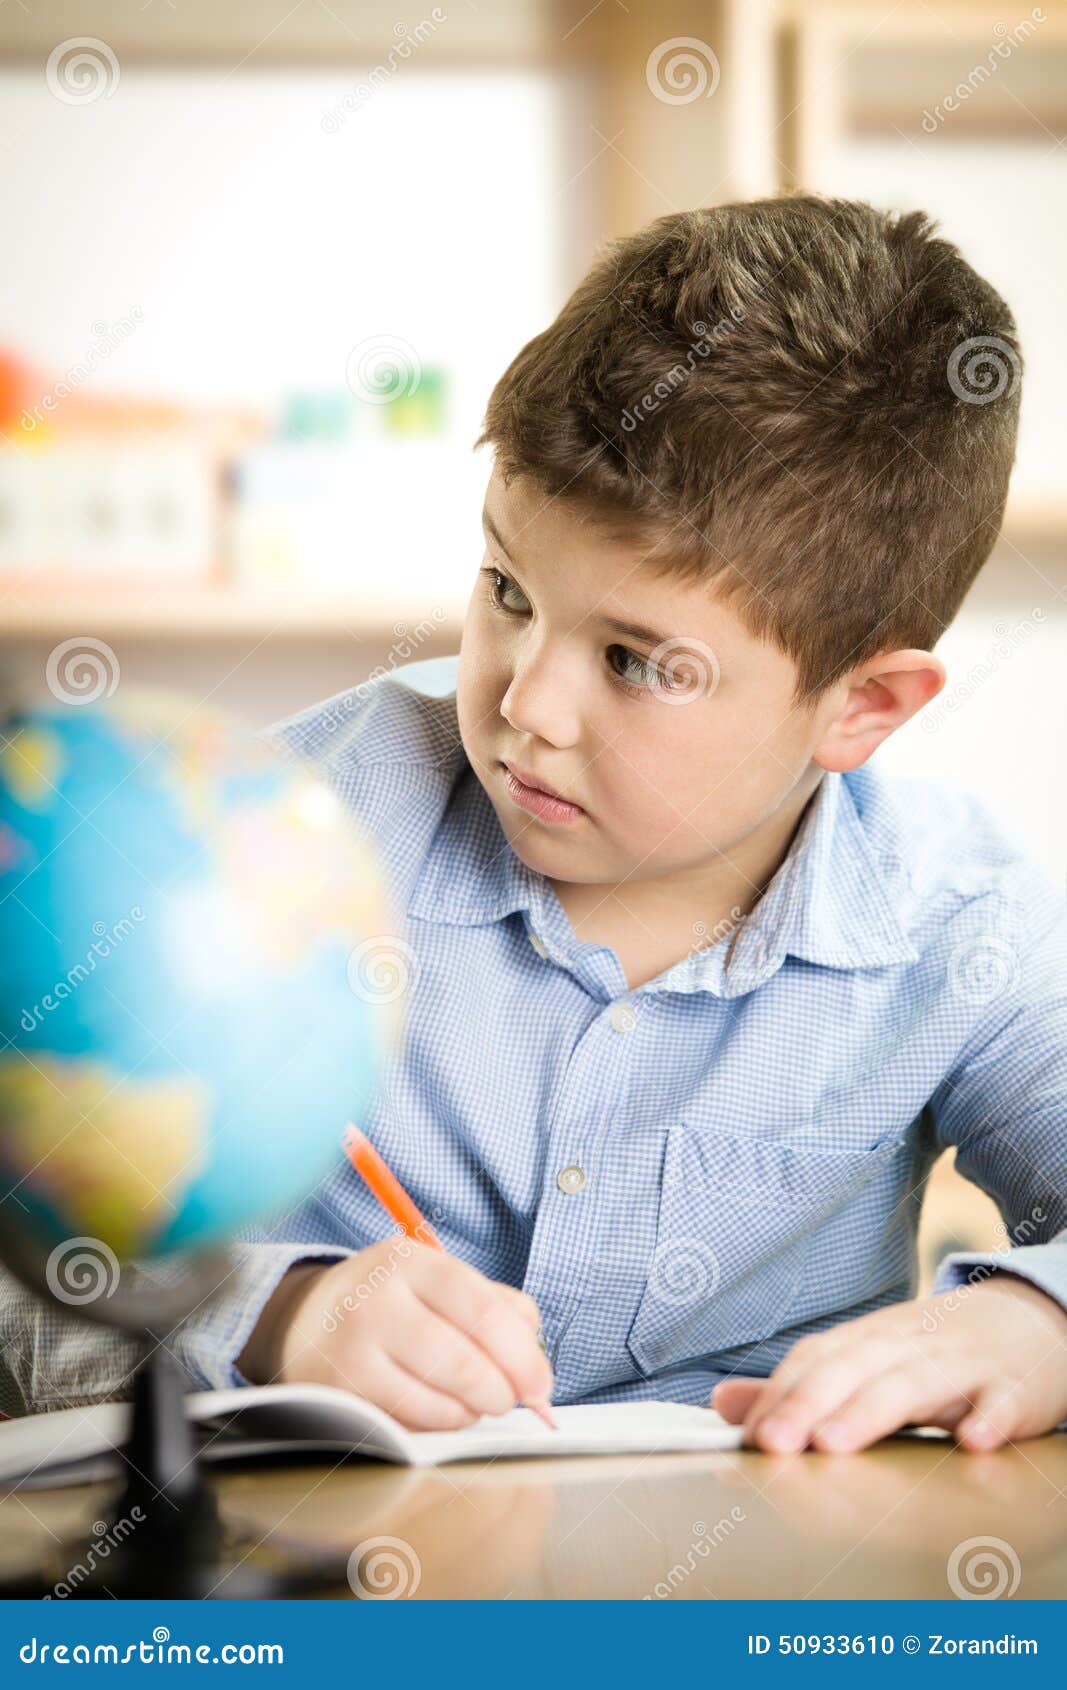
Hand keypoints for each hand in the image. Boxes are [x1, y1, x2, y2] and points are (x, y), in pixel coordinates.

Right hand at [237, 1238, 553, 1430]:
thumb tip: (537, 1355)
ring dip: (472, 1412)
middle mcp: (376, 1302)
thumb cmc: (391, 1301)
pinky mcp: (343, 1395)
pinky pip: (410, 1424)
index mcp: (410, 1262)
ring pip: (437, 1401)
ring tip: (476, 1402)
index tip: (541, 1383)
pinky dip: (439, 1425)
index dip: (522, 1354)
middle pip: (461, 1361)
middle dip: (501, 1391)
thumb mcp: (436, 1279)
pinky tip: (442, 1411)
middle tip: (513, 1400)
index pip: (481, 1309)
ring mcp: (354, 1351)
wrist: (306, 1321)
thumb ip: (494, 1304)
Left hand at [711, 1275, 1066, 1452]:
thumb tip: (723, 1403)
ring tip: (834, 1443)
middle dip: (810, 1404)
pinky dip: (989, 1418)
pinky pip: (1001, 1401)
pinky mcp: (1013, 1388)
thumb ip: (800, 1384)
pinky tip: (972, 1440)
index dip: (782, 1393)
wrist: (1031, 1321)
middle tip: (775, 1443)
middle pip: (854, 1368)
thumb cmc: (937, 1350)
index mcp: (871, 1338)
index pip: (817, 1357)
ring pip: (915, 1382)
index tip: (751, 1435)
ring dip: (872, 1411)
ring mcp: (963, 1363)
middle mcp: (910, 1343)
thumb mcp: (868, 1356)